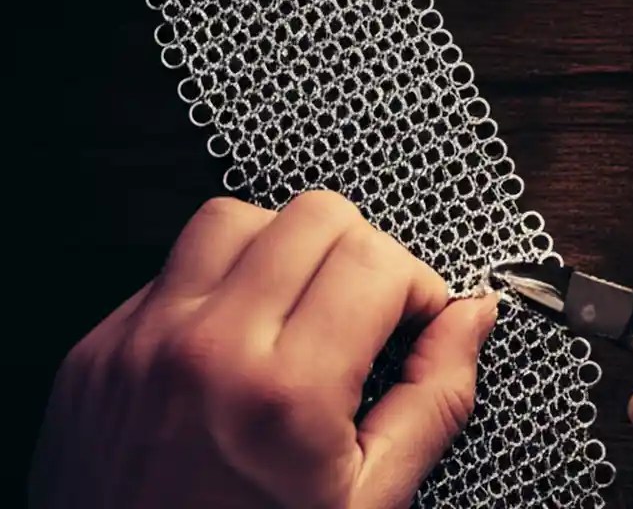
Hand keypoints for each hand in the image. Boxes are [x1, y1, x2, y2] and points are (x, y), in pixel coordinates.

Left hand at [30, 191, 497, 508]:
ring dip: (285, 249)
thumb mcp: (369, 502)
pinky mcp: (97, 350)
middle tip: (366, 316)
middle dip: (362, 255)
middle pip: (314, 215)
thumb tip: (472, 316)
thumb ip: (436, 400)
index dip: (417, 286)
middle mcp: (206, 350)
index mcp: (285, 394)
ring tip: (301, 313)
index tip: (415, 324)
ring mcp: (140, 343)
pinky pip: (174, 269)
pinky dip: (222, 286)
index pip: (376, 260)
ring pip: (236, 218)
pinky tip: (240, 343)